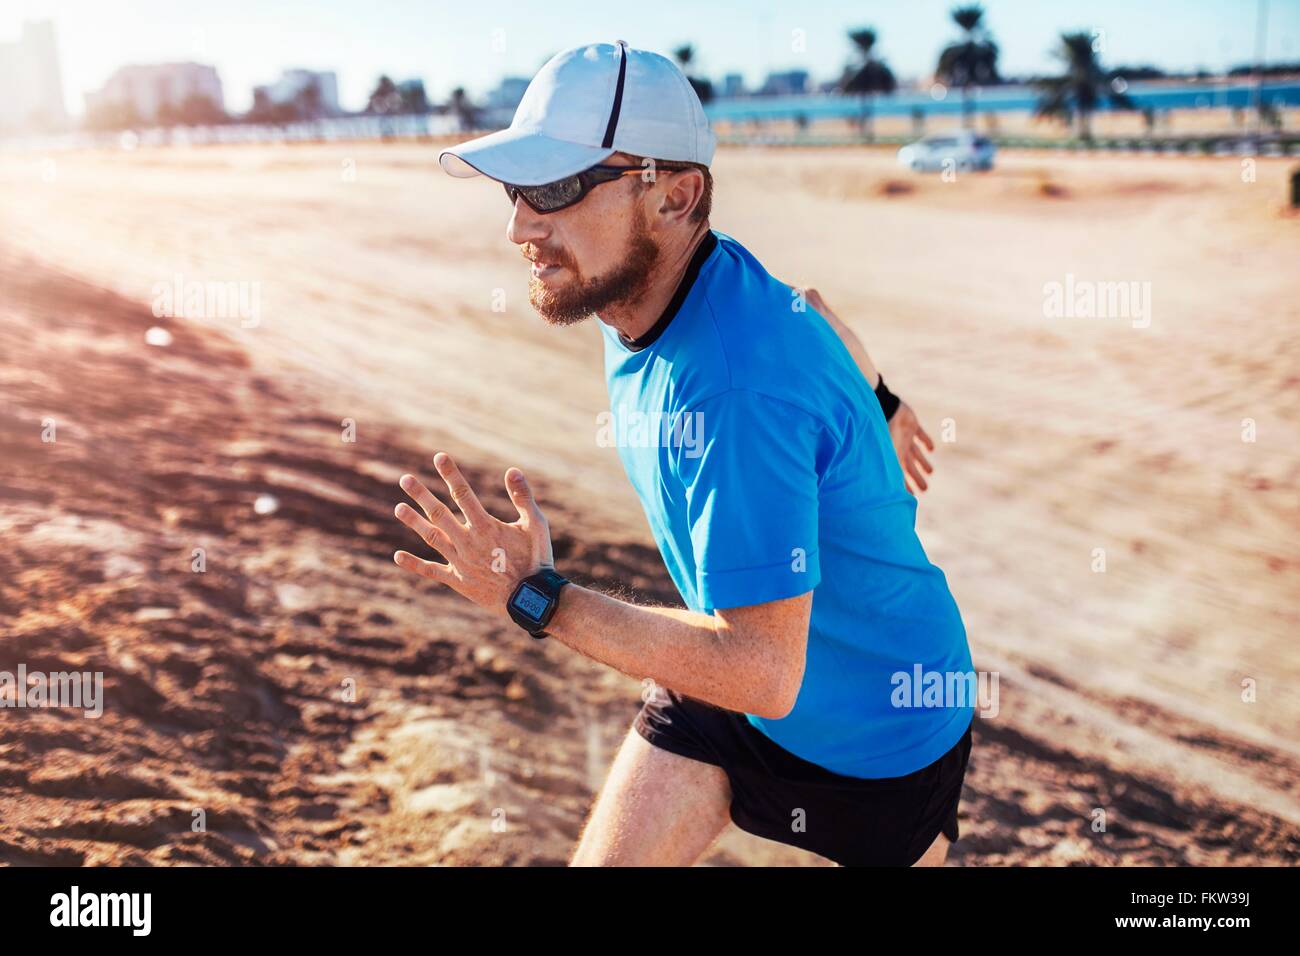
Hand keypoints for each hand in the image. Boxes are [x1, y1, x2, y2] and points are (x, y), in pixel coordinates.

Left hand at [392, 452, 553, 616]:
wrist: (530, 598)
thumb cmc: (536, 559)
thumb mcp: (536, 525)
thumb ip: (523, 497)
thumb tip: (512, 471)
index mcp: (486, 526)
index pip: (463, 494)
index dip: (451, 474)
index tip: (439, 457)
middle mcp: (468, 542)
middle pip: (439, 513)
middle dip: (421, 495)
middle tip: (405, 479)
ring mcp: (460, 562)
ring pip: (432, 537)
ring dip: (414, 522)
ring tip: (398, 508)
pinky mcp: (458, 581)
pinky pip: (432, 571)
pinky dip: (414, 564)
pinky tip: (397, 556)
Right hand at [888, 401, 933, 493]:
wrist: (885, 407)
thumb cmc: (884, 431)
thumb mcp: (889, 454)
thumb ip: (894, 472)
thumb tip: (898, 494)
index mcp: (893, 456)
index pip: (899, 475)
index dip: (905, 486)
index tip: (911, 496)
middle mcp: (899, 448)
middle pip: (910, 467)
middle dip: (916, 478)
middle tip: (924, 489)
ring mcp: (905, 437)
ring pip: (916, 454)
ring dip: (923, 463)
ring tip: (930, 472)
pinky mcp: (912, 425)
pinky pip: (921, 435)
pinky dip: (926, 442)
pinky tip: (931, 449)